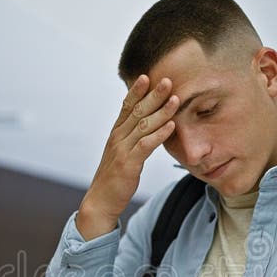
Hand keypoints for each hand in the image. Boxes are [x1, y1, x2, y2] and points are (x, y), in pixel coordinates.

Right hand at [77, 75, 179, 239]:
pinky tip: (171, 126)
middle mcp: (117, 138)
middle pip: (137, 112)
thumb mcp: (122, 153)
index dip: (136, 91)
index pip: (126, 107)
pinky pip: (145, 146)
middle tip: (167, 80)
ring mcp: (122, 150)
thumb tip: (146, 126)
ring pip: (143, 126)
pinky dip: (159, 134)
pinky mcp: (128, 165)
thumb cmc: (114, 178)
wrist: (101, 201)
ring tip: (175, 99)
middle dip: (153, 95)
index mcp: (116, 133)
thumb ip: (131, 138)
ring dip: (161, 111)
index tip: (147, 75)